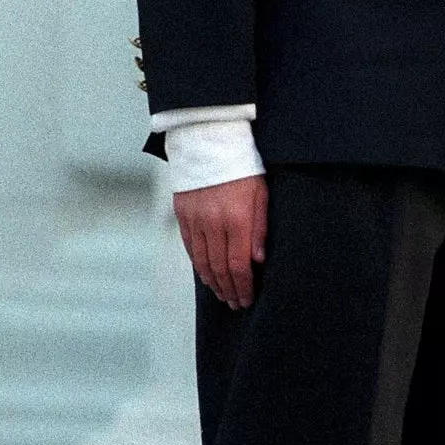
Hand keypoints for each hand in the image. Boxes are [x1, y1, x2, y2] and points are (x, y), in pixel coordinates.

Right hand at [173, 175, 267, 308]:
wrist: (209, 141)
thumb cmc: (244, 166)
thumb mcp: (262, 194)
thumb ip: (260, 228)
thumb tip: (257, 261)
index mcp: (237, 218)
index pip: (238, 264)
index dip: (243, 285)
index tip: (248, 299)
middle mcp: (213, 223)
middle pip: (219, 268)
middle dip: (229, 289)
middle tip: (236, 303)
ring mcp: (195, 219)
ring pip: (202, 261)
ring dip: (213, 282)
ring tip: (223, 294)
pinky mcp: (182, 214)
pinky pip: (190, 247)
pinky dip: (198, 266)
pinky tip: (207, 276)